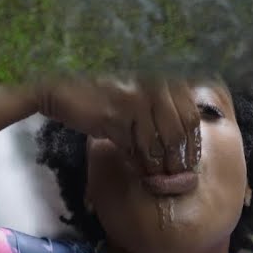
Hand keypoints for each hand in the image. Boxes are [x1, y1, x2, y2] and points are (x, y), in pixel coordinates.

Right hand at [34, 76, 200, 174]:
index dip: (192, 144)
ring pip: (155, 144)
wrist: (60, 84)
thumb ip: (166, 109)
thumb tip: (188, 145)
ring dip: (156, 165)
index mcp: (166, 76)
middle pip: (177, 133)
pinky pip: (132, 147)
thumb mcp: (142, 92)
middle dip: (177, 159)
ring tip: (155, 176)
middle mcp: (154, 85)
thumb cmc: (103, 88)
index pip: (191, 117)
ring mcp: (134, 100)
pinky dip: (137, 162)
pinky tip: (138, 170)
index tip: (191, 163)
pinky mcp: (113, 116)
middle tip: (174, 176)